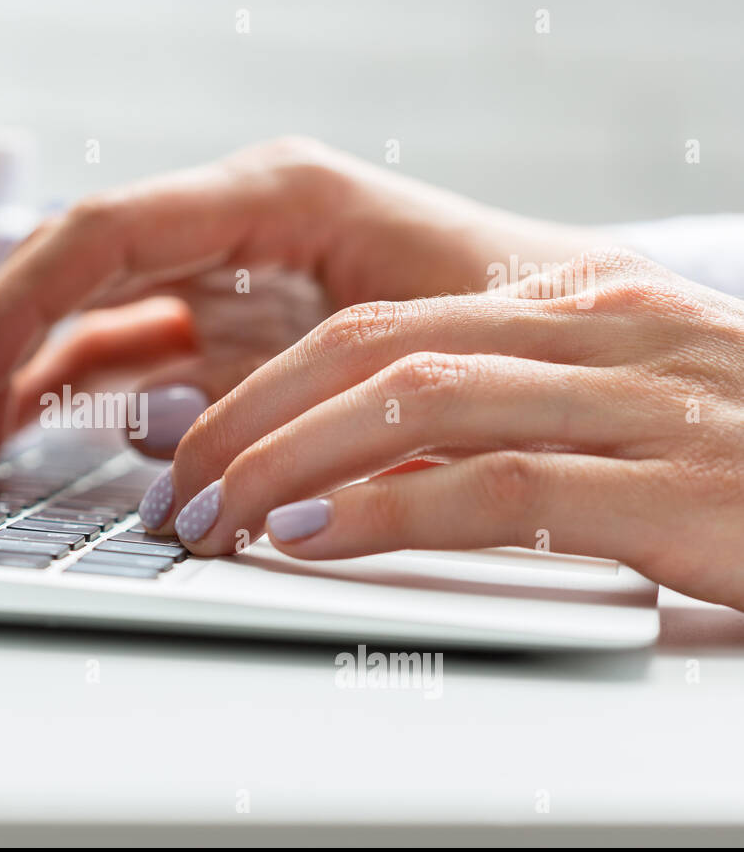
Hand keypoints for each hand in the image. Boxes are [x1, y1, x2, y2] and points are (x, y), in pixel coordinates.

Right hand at [0, 137, 604, 469]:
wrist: (581, 332)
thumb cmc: (514, 311)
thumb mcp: (407, 344)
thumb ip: (283, 398)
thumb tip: (160, 453)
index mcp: (275, 195)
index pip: (106, 233)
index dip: (19, 301)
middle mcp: (240, 225)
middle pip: (82, 271)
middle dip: (5, 341)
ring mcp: (236, 277)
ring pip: (97, 314)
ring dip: (31, 373)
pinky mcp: (240, 328)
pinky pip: (135, 352)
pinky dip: (85, 393)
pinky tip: (46, 434)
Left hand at [150, 250, 743, 611]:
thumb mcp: (613, 417)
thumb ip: (494, 425)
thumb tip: (352, 469)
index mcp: (576, 309)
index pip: (376, 325)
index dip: (265, 388)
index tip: (198, 447)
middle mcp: (600, 334)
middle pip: (370, 349)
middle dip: (248, 421)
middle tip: (177, 489)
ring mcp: (641, 402)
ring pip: (413, 400)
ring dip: (287, 463)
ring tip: (214, 520)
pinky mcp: (675, 485)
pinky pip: (494, 486)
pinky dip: (382, 515)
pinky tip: (310, 543)